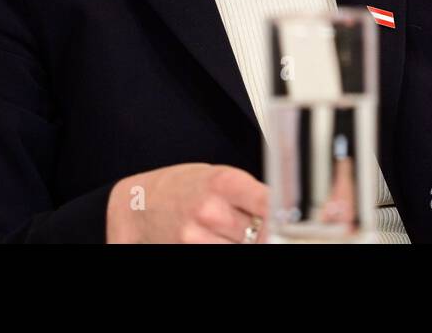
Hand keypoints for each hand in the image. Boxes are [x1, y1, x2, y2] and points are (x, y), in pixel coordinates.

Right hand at [105, 163, 268, 243]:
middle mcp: (211, 210)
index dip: (284, 215)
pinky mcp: (191, 253)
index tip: (290, 219)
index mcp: (223, 182)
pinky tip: (219, 238)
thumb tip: (283, 209)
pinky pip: (224, 254)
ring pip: (245, 247)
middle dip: (261, 230)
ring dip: (244, 242)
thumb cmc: (183, 186)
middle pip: (261, 232)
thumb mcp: (217, 177)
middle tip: (251, 223)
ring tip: (231, 230)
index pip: (270, 202)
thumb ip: (250, 193)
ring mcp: (198, 236)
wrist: (141, 204)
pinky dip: (227, 247)